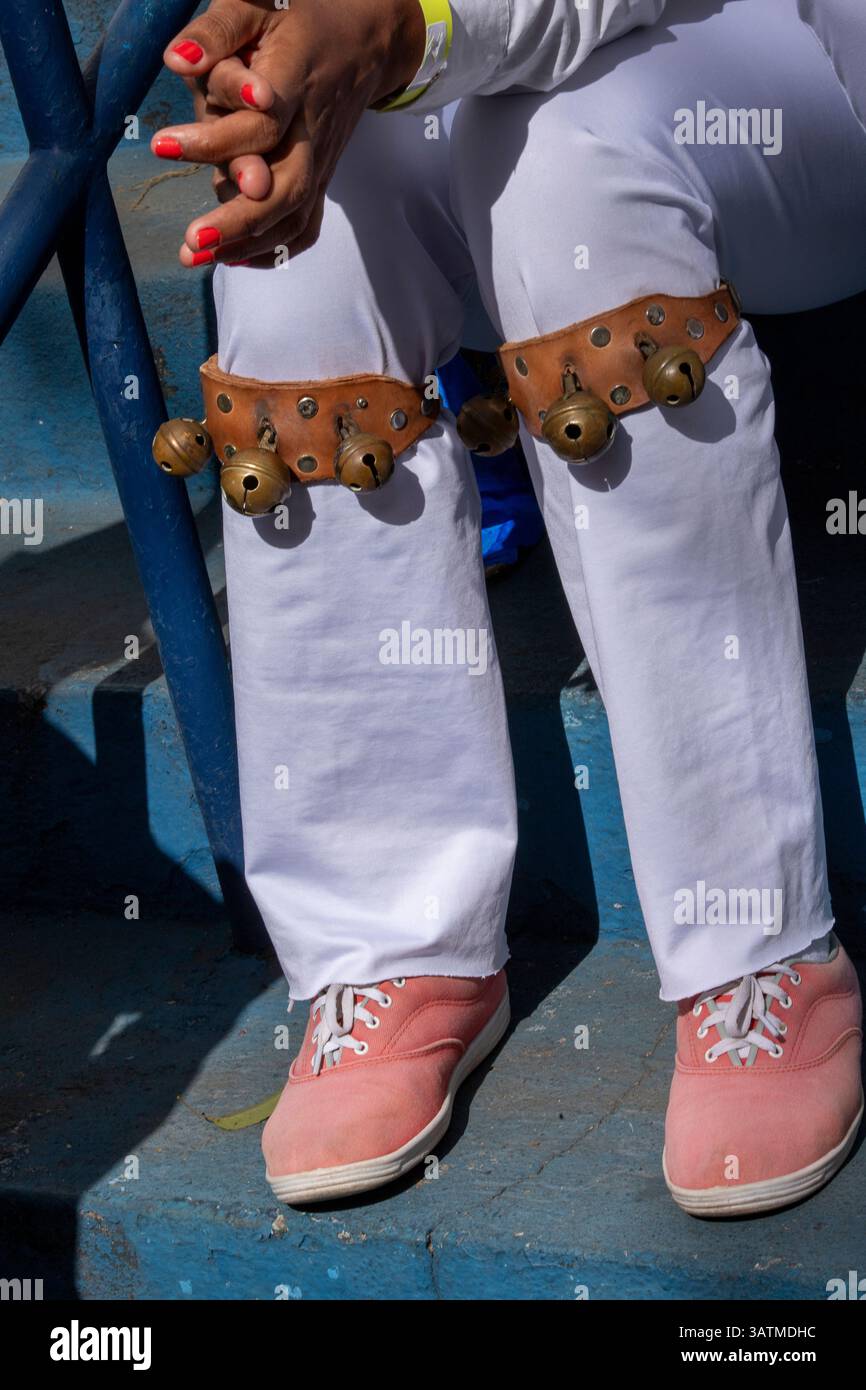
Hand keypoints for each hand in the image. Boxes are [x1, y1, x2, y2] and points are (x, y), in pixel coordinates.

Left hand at [151, 0, 425, 264]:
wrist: (365, 39)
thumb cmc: (301, 17)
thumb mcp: (257, 6)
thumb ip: (217, 30)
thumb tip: (176, 60)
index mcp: (297, 80)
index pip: (261, 122)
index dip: (216, 139)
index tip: (160, 144)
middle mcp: (314, 130)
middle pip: (286, 188)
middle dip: (239, 220)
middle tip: (192, 240)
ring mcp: (322, 161)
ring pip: (294, 216)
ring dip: (247, 244)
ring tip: (196, 256)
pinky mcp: (322, 179)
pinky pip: (304, 227)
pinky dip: (271, 251)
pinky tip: (233, 260)